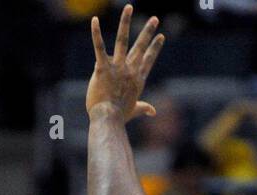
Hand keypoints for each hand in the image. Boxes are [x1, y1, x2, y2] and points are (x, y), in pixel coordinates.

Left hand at [86, 4, 164, 122]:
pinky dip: (96, 33)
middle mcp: (130, 71)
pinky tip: (95, 20)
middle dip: (148, 32)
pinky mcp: (103, 68)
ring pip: (123, 40)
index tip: (161, 37)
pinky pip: (99, 47)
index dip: (155, 48)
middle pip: (141, 47)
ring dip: (125, 22)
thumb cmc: (119, 117)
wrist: (108, 120)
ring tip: (129, 7)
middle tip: (154, 19)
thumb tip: (153, 111)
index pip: (148, 60)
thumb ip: (143, 108)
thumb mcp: (134, 110)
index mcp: (137, 79)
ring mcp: (117, 68)